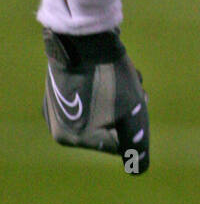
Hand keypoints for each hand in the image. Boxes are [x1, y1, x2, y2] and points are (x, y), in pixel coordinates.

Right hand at [42, 28, 149, 173]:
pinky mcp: (58, 87)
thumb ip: (135, 144)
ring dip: (117, 97)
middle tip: (133, 86)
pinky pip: (87, 96)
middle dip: (126, 109)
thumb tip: (138, 167)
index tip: (137, 98)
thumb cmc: (111, 76)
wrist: (84, 35)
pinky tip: (107, 68)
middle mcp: (60, 127)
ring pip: (100, 110)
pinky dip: (102, 86)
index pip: (117, 144)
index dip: (133, 122)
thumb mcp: (132, 113)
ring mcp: (56, 106)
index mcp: (73, 139)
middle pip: (108, 127)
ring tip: (123, 75)